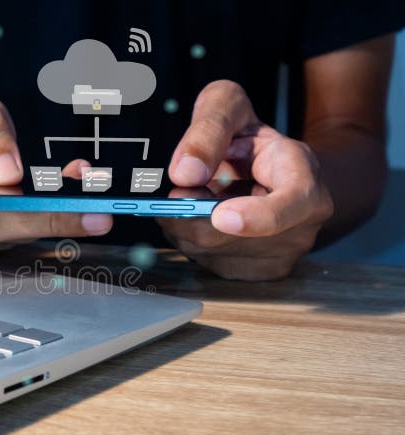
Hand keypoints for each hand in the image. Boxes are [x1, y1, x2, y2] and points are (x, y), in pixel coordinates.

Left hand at [157, 81, 333, 279]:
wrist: (270, 169)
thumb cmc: (248, 137)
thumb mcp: (228, 108)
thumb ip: (208, 129)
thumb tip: (186, 173)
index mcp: (305, 179)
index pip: (292, 205)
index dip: (257, 217)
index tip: (221, 216)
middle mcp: (301, 226)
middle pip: (230, 236)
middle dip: (189, 210)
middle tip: (181, 186)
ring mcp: (281, 256)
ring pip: (209, 251)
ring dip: (185, 225)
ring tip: (199, 197)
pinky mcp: (256, 274)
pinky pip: (205, 262)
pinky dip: (189, 240)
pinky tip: (201, 219)